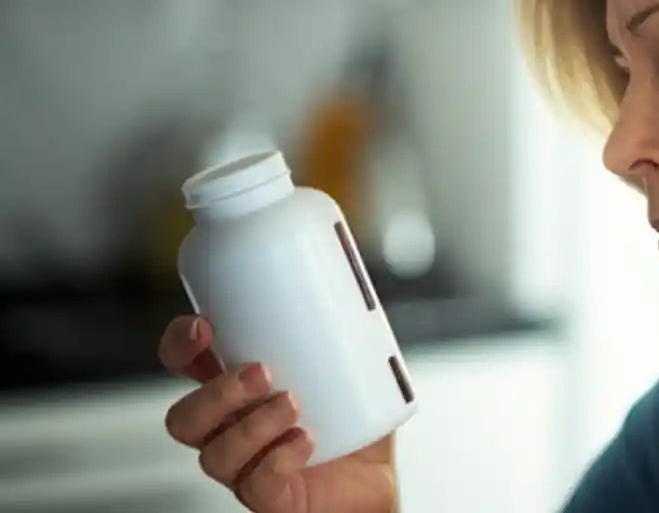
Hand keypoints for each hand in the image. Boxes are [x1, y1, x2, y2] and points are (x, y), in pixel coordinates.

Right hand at [159, 315, 397, 511]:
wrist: (375, 482)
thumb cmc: (353, 423)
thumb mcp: (351, 365)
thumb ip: (345, 326)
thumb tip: (355, 271)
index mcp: (236, 391)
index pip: (185, 366)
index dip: (180, 345)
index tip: (205, 325)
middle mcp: (229, 431)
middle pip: (184, 417)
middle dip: (217, 392)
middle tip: (263, 371)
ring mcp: (245, 469)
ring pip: (214, 454)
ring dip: (252, 426)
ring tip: (294, 404)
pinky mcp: (272, 499)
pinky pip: (256, 486)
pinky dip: (279, 459)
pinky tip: (306, 442)